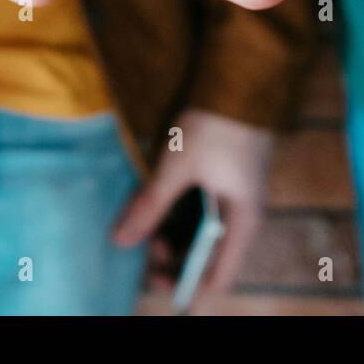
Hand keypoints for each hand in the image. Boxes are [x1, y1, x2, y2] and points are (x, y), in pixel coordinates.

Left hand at [113, 110, 272, 301]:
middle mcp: (244, 216)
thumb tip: (120, 241)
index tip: (155, 277)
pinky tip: (156, 200)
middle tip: (142, 242)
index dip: (187, 285)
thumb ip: (149, 207)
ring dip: (173, 232)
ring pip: (203, 232)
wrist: (240, 78)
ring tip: (144, 218)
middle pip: (208, 255)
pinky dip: (180, 212)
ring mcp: (236, 197)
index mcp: (242, 222)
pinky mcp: (227, 179)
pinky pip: (204, 210)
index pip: (219, 276)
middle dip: (172, 255)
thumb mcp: (176, 168)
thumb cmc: (214, 126)